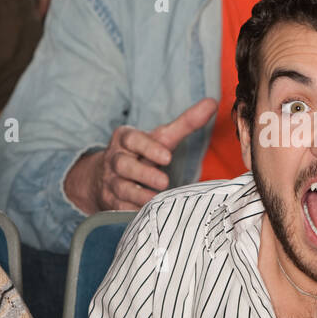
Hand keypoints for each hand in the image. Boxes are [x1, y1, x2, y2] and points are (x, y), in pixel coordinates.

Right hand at [92, 98, 216, 210]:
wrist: (104, 177)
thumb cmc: (142, 153)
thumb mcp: (160, 137)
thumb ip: (185, 123)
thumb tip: (212, 103)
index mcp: (125, 139)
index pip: (133, 139)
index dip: (148, 148)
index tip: (167, 157)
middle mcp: (115, 159)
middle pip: (124, 165)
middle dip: (143, 174)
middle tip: (164, 182)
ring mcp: (111, 182)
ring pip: (121, 188)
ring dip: (139, 195)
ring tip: (157, 199)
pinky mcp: (111, 202)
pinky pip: (119, 208)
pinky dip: (131, 211)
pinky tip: (146, 214)